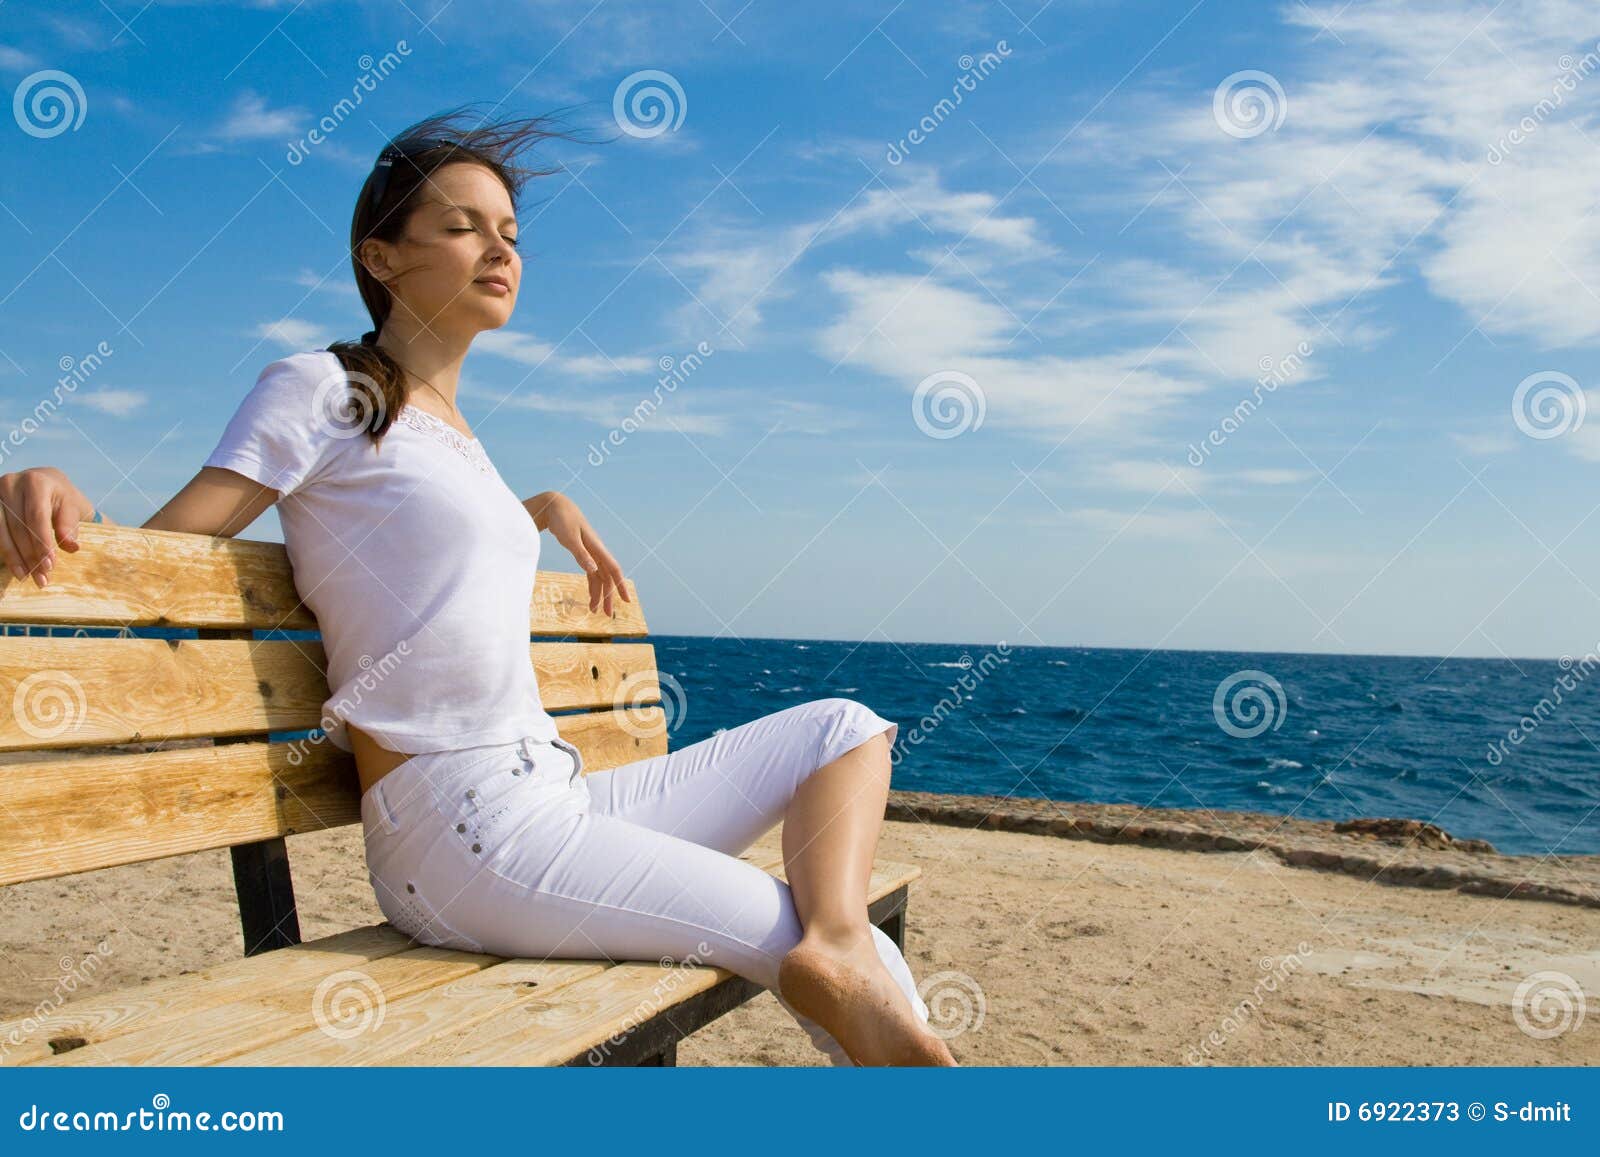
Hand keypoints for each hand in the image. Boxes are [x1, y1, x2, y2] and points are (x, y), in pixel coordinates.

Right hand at [0, 466, 96, 587]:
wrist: (44, 483)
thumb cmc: (61, 497)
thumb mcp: (72, 507)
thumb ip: (70, 525)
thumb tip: (72, 546)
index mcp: (36, 482)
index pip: (37, 517)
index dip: (42, 543)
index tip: (50, 565)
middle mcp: (11, 484)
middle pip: (19, 527)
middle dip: (31, 556)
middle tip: (42, 578)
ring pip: (3, 532)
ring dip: (15, 558)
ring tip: (28, 577)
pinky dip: (7, 553)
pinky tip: (17, 568)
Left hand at [542, 494, 631, 615]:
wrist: (556, 506)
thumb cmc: (562, 519)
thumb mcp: (569, 538)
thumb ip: (581, 554)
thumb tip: (593, 570)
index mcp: (597, 548)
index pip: (613, 570)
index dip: (620, 585)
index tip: (626, 600)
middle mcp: (597, 552)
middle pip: (607, 578)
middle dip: (609, 597)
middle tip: (607, 615)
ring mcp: (591, 553)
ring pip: (599, 577)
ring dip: (599, 594)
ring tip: (594, 611)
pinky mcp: (583, 553)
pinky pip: (591, 573)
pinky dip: (592, 585)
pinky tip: (590, 597)